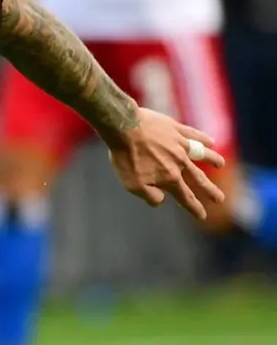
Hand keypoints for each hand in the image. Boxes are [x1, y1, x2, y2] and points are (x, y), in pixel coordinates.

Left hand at [105, 107, 226, 220]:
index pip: (185, 196)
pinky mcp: (176, 129)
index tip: (202, 216)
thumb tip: (162, 201)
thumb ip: (150, 196)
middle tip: (221, 198)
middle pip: (198, 179)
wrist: (124, 128)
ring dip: (213, 160)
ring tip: (221, 164)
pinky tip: (210, 142)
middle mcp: (180, 162)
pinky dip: (204, 139)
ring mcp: (180, 144)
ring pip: (202, 154)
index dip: (194, 207)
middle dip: (210, 190)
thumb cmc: (126, 158)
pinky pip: (194, 135)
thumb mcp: (133, 184)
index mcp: (170, 177)